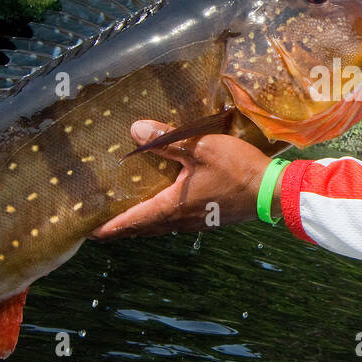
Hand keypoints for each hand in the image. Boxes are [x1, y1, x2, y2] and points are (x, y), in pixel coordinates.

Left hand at [90, 120, 274, 239]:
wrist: (272, 191)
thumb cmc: (237, 169)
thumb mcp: (202, 147)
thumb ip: (168, 139)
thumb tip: (136, 130)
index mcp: (173, 205)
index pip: (133, 219)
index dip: (110, 226)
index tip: (89, 232)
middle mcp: (181, 220)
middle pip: (144, 229)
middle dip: (122, 229)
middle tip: (101, 227)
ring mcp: (197, 222)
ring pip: (161, 227)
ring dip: (142, 225)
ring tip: (127, 218)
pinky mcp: (210, 219)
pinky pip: (177, 223)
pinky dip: (161, 219)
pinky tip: (164, 207)